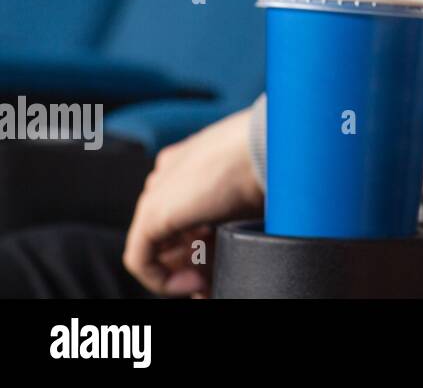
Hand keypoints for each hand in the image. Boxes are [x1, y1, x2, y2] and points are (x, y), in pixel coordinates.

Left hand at [122, 108, 263, 296]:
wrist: (273, 143)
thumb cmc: (278, 157)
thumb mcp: (258, 185)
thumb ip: (240, 208)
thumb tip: (247, 239)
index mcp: (193, 160)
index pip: (186, 211)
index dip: (202, 244)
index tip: (222, 262)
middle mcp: (170, 173)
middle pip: (172, 230)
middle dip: (192, 262)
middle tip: (214, 281)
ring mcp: (159, 191)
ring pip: (158, 245)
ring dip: (182, 272)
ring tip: (209, 283)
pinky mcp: (153, 214)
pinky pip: (141, 259)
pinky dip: (162, 279)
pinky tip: (193, 284)